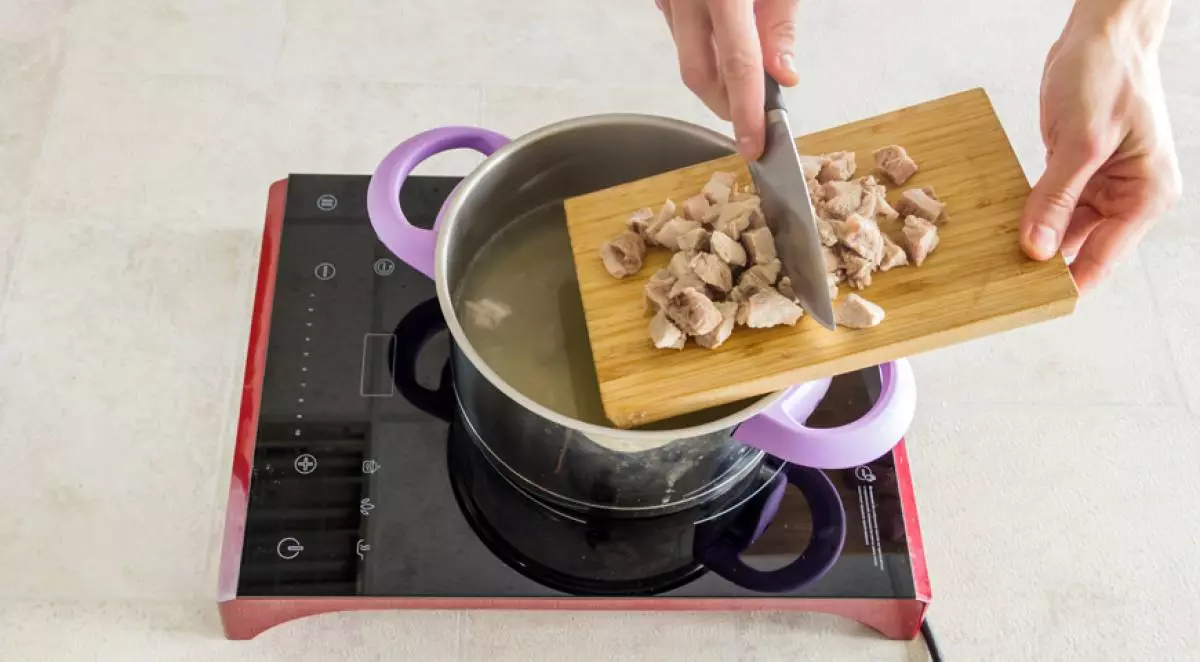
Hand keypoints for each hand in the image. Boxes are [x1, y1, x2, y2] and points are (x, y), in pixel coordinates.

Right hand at [655, 0, 799, 159]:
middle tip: (749, 116)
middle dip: (725, 105)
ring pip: (686, 56)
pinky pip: (680, 34)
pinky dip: (703, 47)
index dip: (746, 111)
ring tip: (742, 63)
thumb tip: (782, 74)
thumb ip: (780, 23)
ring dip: (715, 73)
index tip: (753, 145)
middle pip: (699, 74)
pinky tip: (721, 36)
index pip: (737, 65)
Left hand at [1019, 3, 1181, 292]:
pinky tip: (1000, 227)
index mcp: (1146, 196)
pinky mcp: (1077, 172)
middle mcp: (1128, 197)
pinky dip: (1030, 214)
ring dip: (1032, 238)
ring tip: (992, 260)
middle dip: (1043, 262)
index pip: (1103, 258)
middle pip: (1081, 248)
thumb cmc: (1107, 76)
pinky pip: (1051, 205)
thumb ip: (1057, 198)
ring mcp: (1102, 185)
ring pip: (1062, 229)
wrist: (1100, 34)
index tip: (1028, 303)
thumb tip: (1036, 248)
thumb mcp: (1082, 141)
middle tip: (998, 283)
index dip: (1066, 283)